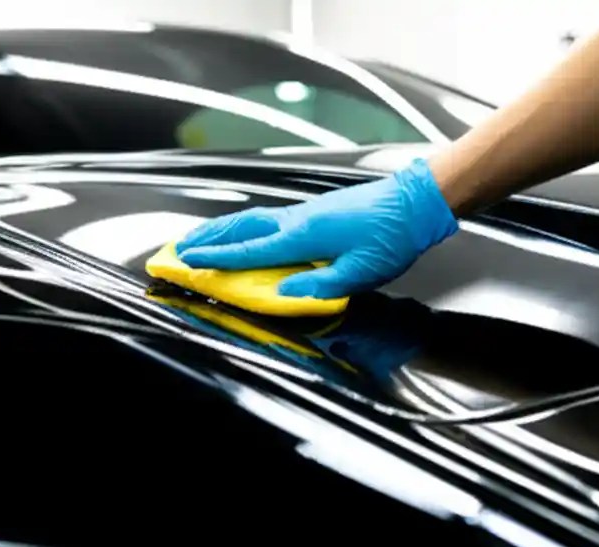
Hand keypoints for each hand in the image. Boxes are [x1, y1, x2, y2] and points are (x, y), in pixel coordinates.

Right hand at [175, 159, 458, 297]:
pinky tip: (245, 232)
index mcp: (304, 236)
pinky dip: (246, 225)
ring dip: (224, 229)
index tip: (189, 263)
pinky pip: (269, 218)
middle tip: (180, 248)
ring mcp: (306, 212)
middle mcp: (298, 219)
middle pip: (242, 227)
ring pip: (254, 219)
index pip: (250, 250)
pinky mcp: (316, 211)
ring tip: (202, 238)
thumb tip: (286, 293)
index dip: (217, 259)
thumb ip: (321, 286)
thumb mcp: (360, 273)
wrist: (418, 201)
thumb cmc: (393, 236)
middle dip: (208, 238)